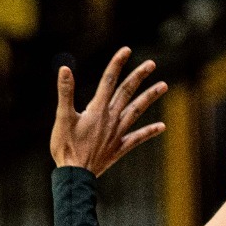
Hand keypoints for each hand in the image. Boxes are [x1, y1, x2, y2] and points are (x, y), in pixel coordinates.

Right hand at [49, 47, 167, 175]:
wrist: (76, 175)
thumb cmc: (65, 147)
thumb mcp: (62, 117)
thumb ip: (65, 93)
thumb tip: (64, 69)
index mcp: (97, 109)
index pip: (109, 81)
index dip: (117, 64)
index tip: (126, 50)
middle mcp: (111, 119)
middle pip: (127, 92)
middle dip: (139, 76)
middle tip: (151, 64)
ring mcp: (117, 133)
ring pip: (137, 110)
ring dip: (150, 97)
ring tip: (163, 86)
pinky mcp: (119, 148)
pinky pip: (137, 138)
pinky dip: (149, 131)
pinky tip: (162, 126)